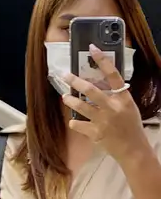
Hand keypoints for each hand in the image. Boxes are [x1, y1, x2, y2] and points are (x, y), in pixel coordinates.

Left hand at [62, 44, 146, 162]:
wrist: (133, 149)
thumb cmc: (131, 126)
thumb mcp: (128, 107)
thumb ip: (115, 97)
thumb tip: (100, 84)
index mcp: (123, 98)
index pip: (113, 75)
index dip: (102, 61)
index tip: (92, 49)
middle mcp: (113, 107)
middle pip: (91, 90)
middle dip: (75, 81)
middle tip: (65, 75)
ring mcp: (103, 121)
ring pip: (81, 106)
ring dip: (70, 101)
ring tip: (65, 96)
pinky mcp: (95, 133)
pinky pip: (78, 125)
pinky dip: (74, 123)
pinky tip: (73, 122)